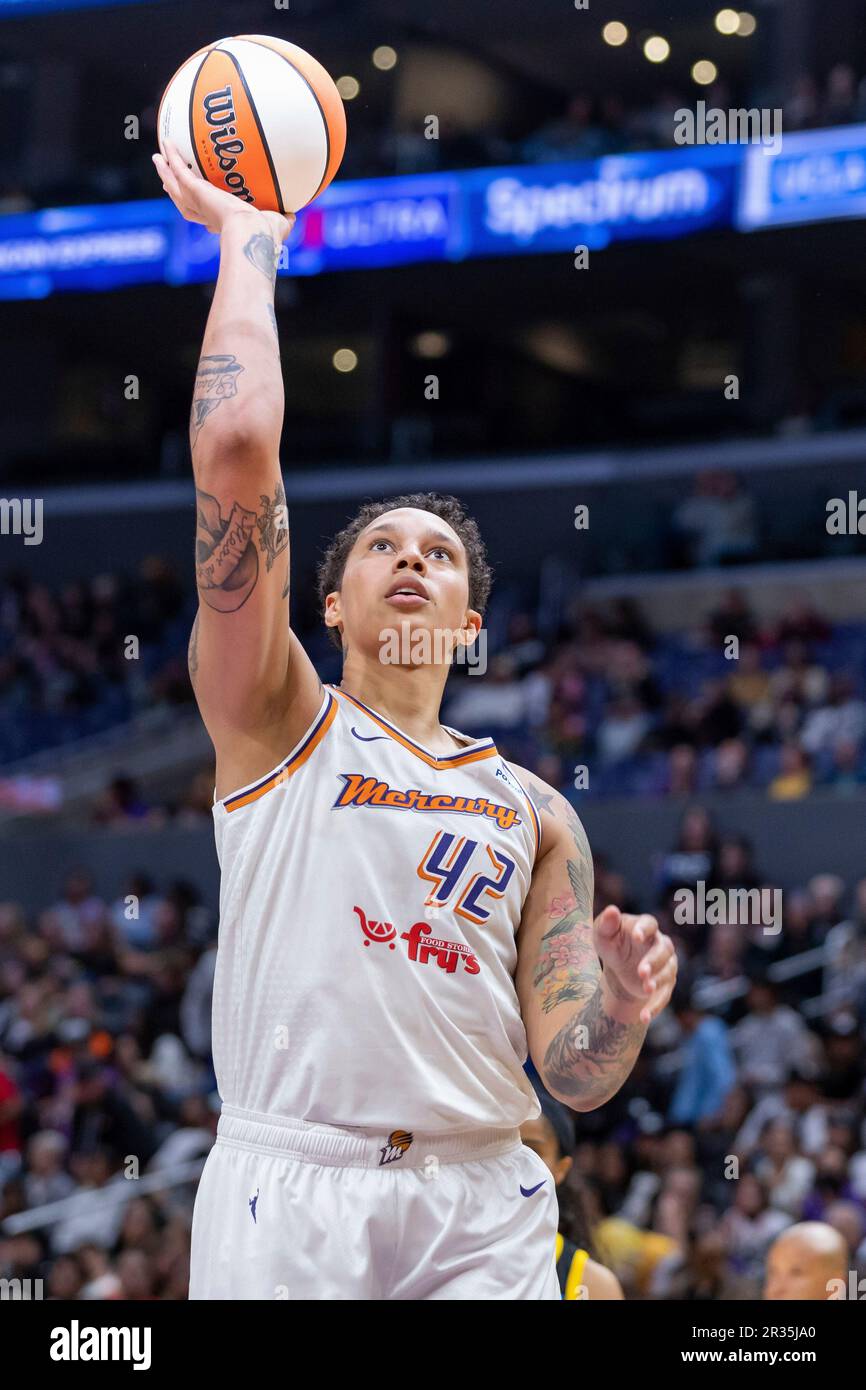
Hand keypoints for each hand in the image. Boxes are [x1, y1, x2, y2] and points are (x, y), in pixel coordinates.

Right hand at [152, 138, 295, 242]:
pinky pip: (179, 171)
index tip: (200, 204)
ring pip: (175, 187)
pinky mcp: (196, 191)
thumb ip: (283, 217)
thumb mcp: (278, 223)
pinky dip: (171, 158)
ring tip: (158, 159)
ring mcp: (199, 203)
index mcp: (223, 222)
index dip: (201, 211)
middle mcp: (207, 215)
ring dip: (165, 173)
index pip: (207, 217)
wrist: (252, 233)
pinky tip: (166, 144)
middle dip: (176, 191)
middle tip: (167, 180)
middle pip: (184, 202)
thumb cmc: (266, 235)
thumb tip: (293, 212)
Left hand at [592, 906, 676, 1025]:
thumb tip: (612, 910)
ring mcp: (665, 964)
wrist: (619, 966)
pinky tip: (645, 1016)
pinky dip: (656, 1006)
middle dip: (654, 961)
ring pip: (668, 972)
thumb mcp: (603, 934)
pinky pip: (665, 995)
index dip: (644, 929)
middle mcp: (659, 944)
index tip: (637, 937)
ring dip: (658, 982)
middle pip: (664, 949)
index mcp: (645, 926)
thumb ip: (606, 923)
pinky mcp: (665, 984)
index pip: (649, 923)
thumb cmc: (611, 943)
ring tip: (645, 990)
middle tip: (642, 972)